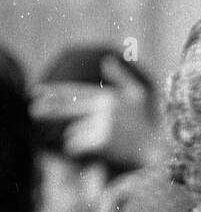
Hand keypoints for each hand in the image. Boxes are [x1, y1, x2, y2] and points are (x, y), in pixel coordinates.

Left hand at [32, 57, 160, 169]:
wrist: (158, 150)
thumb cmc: (149, 124)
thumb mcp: (138, 96)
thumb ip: (121, 77)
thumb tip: (106, 60)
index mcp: (109, 96)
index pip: (75, 93)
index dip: (54, 92)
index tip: (36, 91)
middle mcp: (104, 107)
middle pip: (68, 107)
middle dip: (48, 108)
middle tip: (32, 110)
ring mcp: (103, 124)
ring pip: (76, 132)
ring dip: (79, 138)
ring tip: (100, 142)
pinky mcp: (102, 140)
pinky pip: (79, 145)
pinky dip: (79, 149)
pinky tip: (91, 151)